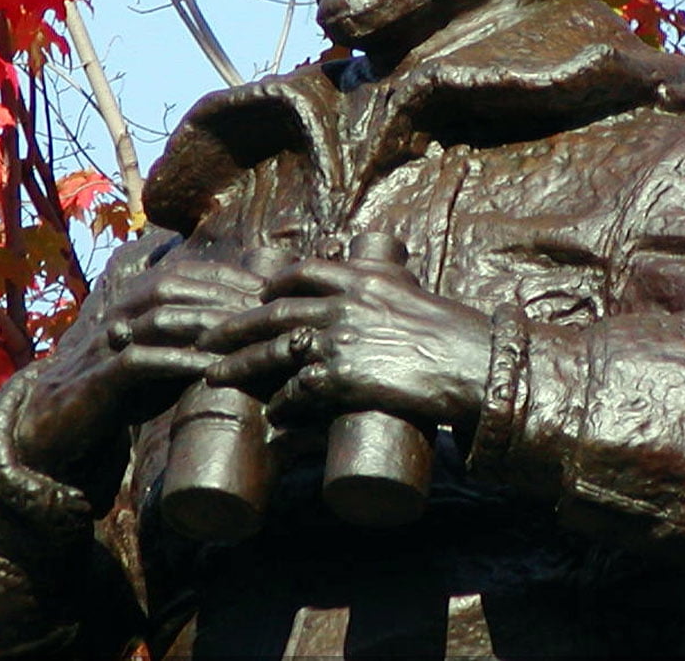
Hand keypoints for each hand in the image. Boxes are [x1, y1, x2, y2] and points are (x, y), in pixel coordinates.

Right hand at [14, 258, 266, 486]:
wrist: (57, 429)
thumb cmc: (123, 392)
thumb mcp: (164, 359)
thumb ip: (195, 340)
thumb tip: (253, 330)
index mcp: (131, 302)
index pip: (184, 273)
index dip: (228, 275)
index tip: (271, 287)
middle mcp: (117, 314)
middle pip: (174, 287)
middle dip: (223, 293)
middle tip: (268, 308)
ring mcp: (104, 344)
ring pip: (158, 318)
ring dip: (207, 323)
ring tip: (248, 333)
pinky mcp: (97, 380)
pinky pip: (139, 362)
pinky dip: (177, 361)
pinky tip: (210, 368)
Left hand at [200, 257, 491, 431]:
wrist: (475, 363)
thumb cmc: (457, 333)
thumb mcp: (415, 295)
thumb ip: (388, 291)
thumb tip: (380, 296)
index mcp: (362, 279)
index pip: (303, 271)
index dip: (274, 284)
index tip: (258, 296)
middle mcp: (344, 304)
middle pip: (273, 312)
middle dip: (236, 327)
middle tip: (209, 339)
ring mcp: (340, 340)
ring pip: (274, 351)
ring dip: (240, 365)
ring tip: (214, 377)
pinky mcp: (342, 378)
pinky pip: (297, 390)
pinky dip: (280, 403)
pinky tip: (270, 412)